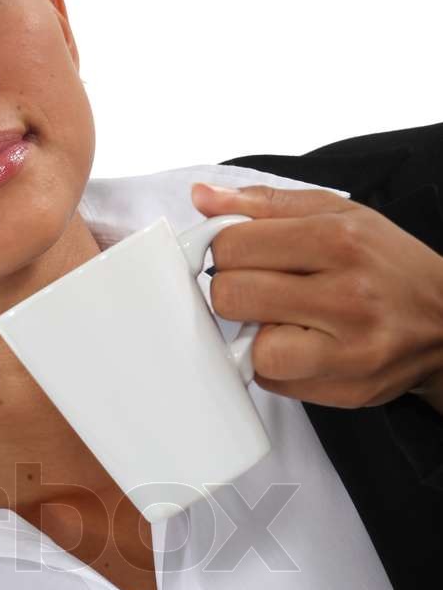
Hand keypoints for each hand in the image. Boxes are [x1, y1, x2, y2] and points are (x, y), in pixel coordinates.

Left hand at [190, 181, 442, 411]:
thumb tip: (203, 199)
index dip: (224, 250)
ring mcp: (349, 349)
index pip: (233, 246)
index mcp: (340, 240)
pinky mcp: (346, 390)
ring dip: (256, 336)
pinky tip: (303, 346)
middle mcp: (347, 296)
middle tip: (259, 288)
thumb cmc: (387, 265)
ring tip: (283, 321)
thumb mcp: (338, 216)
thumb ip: (265, 206)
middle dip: (234, 291)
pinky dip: (277, 366)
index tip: (237, 254)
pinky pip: (274, 382)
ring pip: (253, 349)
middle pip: (232, 297)